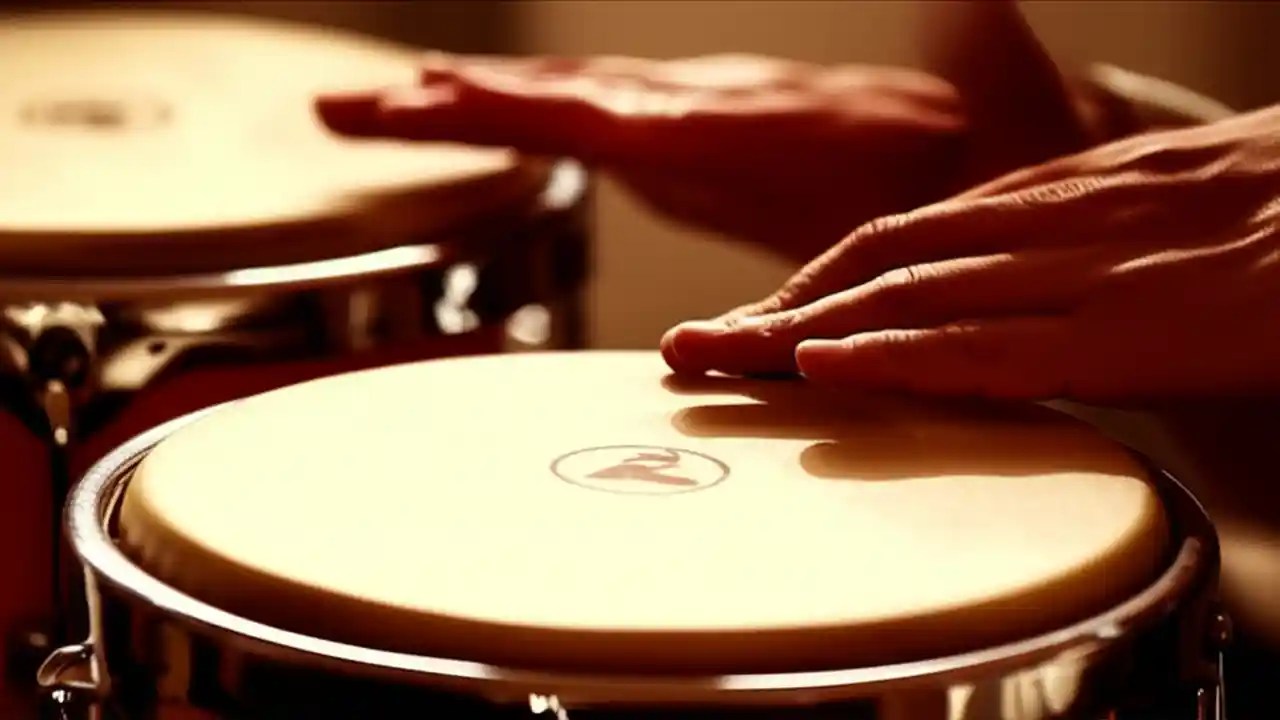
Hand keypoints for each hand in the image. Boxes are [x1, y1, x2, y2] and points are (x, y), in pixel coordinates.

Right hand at [315, 4, 1099, 261]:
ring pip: (565, 105)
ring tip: (382, 110)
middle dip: (451, 105)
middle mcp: (710, 110)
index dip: (512, 111)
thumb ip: (979, 53)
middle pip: (557, 97)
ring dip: (472, 110)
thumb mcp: (994, 107)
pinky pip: (593, 129)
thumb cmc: (986, 150)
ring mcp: (698, 124)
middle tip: (347, 107)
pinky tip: (494, 125)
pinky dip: (526, 126)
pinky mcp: (696, 149)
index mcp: (758, 121)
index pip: (607, 109)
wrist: (992, 147)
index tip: (422, 104)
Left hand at [661, 106, 1279, 402]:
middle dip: (772, 311)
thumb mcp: (1158, 197)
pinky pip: (988, 345)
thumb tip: (1013, 273)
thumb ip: (1071, 230)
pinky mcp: (1125, 327)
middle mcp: (1042, 225)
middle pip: (872, 266)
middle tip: (690, 349)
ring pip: (902, 300)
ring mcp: (1076, 273)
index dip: (812, 283)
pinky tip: (826, 368)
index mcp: (1048, 196)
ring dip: (796, 333)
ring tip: (714, 360)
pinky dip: (898, 356)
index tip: (754, 320)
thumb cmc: (1278, 205)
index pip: (897, 236)